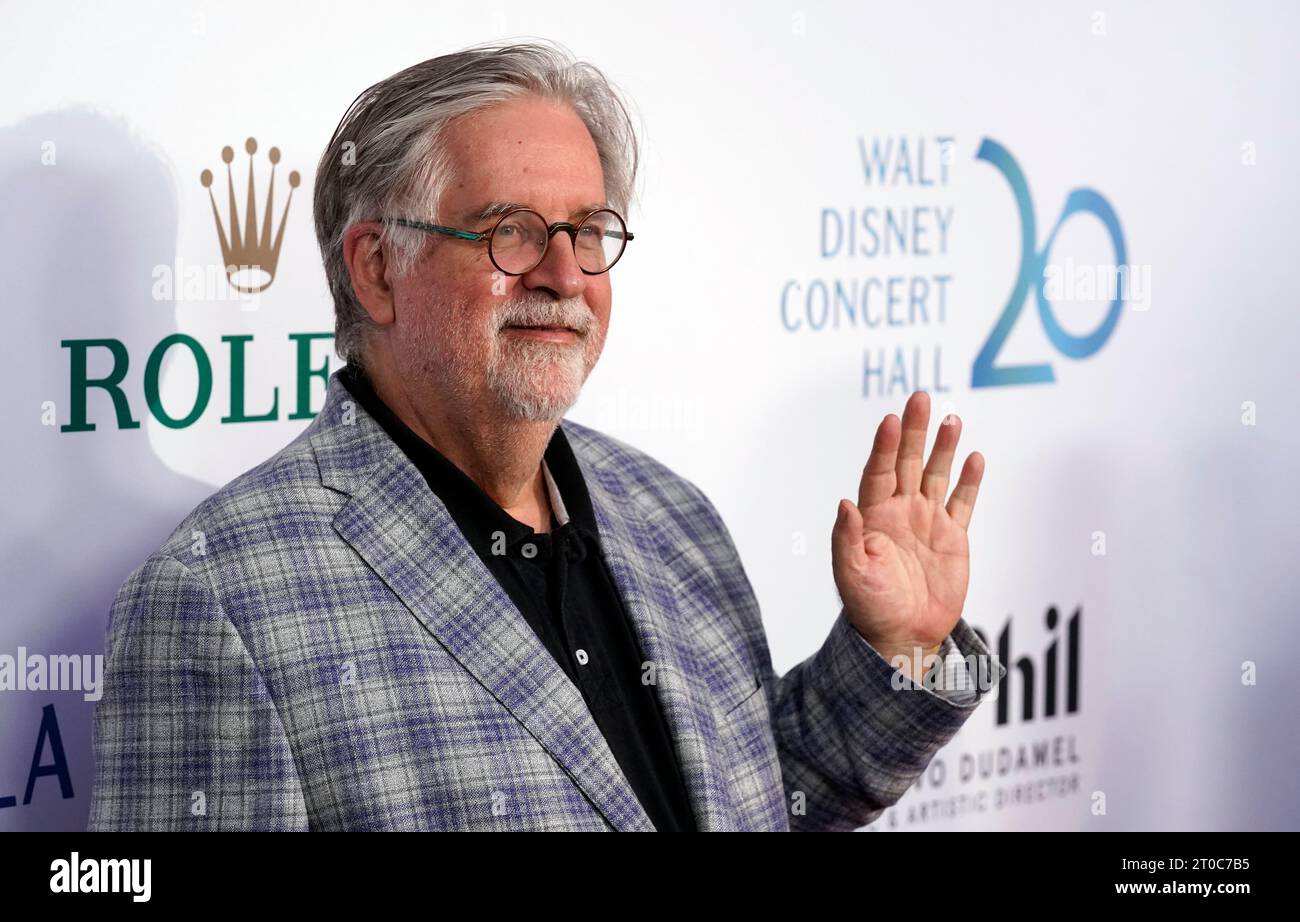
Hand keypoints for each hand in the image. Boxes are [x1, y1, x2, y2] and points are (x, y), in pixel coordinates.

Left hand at [830, 391, 985, 670]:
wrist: (902, 635)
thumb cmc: (869, 606)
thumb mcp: (851, 574)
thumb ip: (847, 538)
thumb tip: (844, 504)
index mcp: (872, 516)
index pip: (878, 472)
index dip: (883, 446)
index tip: (890, 420)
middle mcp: (899, 511)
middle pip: (907, 462)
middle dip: (914, 431)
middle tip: (920, 399)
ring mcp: (926, 521)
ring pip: (936, 475)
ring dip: (943, 447)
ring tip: (952, 419)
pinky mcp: (951, 536)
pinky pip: (962, 502)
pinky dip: (969, 480)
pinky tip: (974, 456)